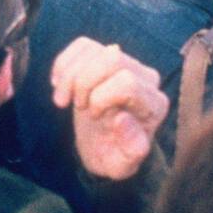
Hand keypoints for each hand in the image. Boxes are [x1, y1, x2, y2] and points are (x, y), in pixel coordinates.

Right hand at [52, 38, 168, 180]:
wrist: (104, 145)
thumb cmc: (113, 155)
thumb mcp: (121, 166)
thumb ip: (130, 151)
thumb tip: (122, 119)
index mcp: (154, 105)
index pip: (128, 82)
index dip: (101, 97)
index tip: (93, 116)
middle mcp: (146, 79)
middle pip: (112, 58)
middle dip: (84, 82)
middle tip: (77, 107)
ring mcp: (126, 64)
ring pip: (94, 50)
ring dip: (69, 75)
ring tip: (63, 100)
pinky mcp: (106, 57)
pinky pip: (82, 46)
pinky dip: (63, 64)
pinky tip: (58, 84)